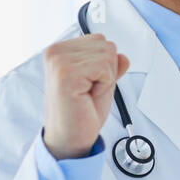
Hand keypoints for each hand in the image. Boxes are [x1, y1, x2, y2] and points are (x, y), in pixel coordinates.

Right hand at [42, 33, 130, 158]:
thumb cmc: (81, 113)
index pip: (101, 40)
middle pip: (106, 45)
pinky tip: (86, 96)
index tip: (88, 83)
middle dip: (106, 70)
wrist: (70, 138)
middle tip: (88, 91)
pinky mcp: (65, 73)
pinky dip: (104, 85)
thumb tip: (123, 56)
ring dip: (105, 79)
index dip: (104, 65)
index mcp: (60, 50)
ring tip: (87, 94)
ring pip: (108, 55)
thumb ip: (111, 66)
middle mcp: (56, 52)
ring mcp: (58, 61)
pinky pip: (105, 68)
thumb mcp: (101, 83)